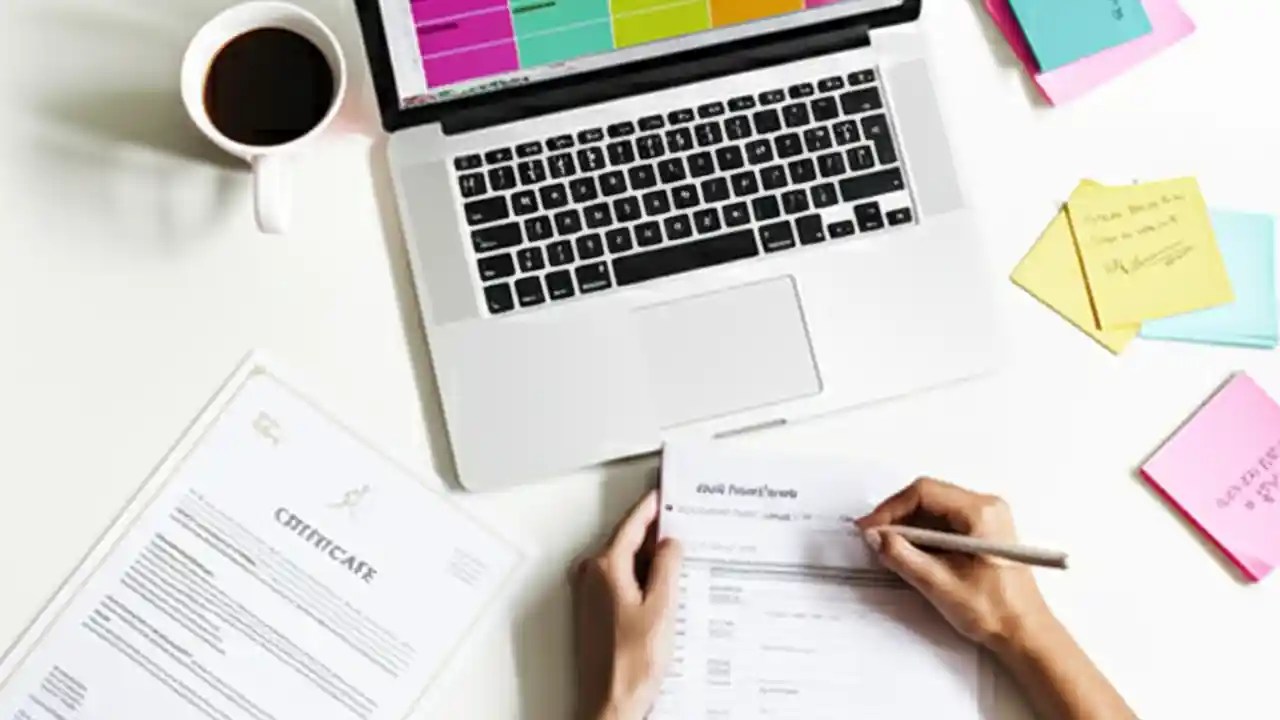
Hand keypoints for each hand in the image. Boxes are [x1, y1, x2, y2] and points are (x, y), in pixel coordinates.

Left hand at [571, 491, 682, 719]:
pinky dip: (641, 579)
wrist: (611, 702)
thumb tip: (670, 544)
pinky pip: (620, 582)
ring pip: (625, 563)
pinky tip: (662, 589)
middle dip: (655, 535)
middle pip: (627, 542)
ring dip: (649, 560)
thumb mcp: (662, 607)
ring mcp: (590, 594)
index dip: (652, 508)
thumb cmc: (631, 664)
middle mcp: (591, 576)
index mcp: (606, 568)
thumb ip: (667, 567)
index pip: (632, 525)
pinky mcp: (594, 612)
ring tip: (679, 561)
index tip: (665, 495)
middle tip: (682, 526)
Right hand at [856, 478, 1051, 649]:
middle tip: (874, 537)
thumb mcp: (940, 584)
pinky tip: (911, 553)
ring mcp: (986, 518)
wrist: (1024, 632)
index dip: (891, 508)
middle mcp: (986, 507)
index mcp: (981, 513)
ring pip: (934, 508)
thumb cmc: (994, 611)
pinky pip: (944, 521)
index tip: (871, 528)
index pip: (924, 492)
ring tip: (889, 548)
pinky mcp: (982, 531)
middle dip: (897, 516)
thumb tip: (875, 536)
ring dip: (909, 526)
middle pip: (928, 496)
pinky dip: (923, 534)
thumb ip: (903, 557)